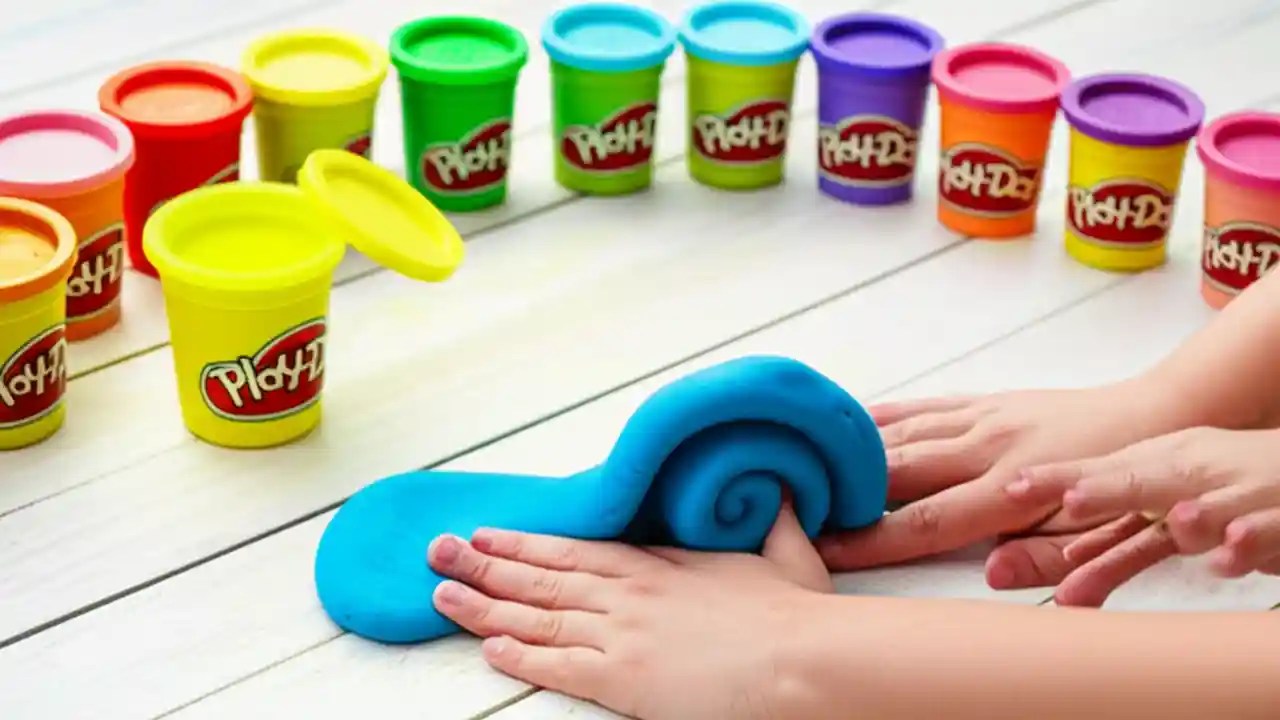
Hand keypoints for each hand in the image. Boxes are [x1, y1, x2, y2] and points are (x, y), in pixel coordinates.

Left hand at [428, 504, 831, 719]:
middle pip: (541, 575)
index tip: (489, 531)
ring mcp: (621, 633)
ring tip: (441, 593)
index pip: (576, 549)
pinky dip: (520, 655)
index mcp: (657, 564)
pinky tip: (487, 645)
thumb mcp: (787, 555)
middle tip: (438, 550)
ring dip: (485, 603)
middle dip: (485, 562)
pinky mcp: (622, 678)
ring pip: (537, 616)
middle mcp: (628, 593)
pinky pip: (558, 665)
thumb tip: (783, 488)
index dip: (527, 542)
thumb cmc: (796, 613)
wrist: (802, 656)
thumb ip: (776, 520)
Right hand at [816, 379, 1190, 589]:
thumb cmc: (1121, 487)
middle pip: (897, 472)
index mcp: (1012, 488)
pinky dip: (881, 416)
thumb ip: (1043, 558)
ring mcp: (982, 418)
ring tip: (804, 462)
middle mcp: (987, 448)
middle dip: (842, 491)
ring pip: (901, 434)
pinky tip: (847, 420)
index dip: (871, 539)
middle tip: (796, 505)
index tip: (826, 549)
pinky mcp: (983, 401)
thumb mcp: (1096, 537)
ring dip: (850, 451)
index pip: (926, 522)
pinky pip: (921, 407)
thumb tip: (991, 577)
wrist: (1155, 415)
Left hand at [1010, 426, 1279, 606]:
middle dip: (1108, 490)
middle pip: (1144, 483)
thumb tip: (1041, 563)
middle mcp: (1189, 477)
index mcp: (1156, 466)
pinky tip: (1229, 554)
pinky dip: (1246, 543)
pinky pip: (1262, 531)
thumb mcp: (1159, 503)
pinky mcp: (1275, 521)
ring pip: (1210, 507)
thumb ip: (1107, 539)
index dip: (1056, 480)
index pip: (1097, 475)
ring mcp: (1233, 499)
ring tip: (1177, 522)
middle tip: (1073, 499)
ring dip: (1193, 516)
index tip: (1014, 487)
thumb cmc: (1218, 487)